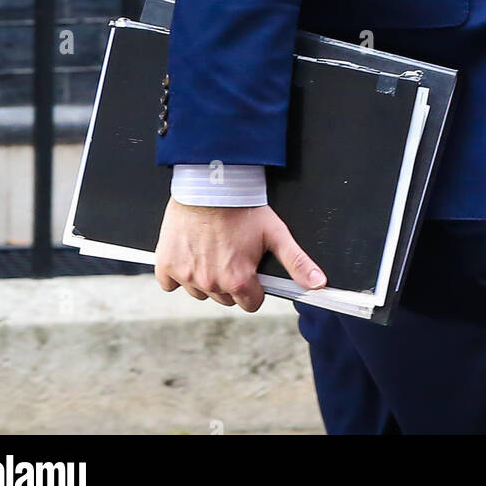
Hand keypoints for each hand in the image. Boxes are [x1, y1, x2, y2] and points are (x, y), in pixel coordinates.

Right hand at [154, 197, 326, 312]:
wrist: (209, 183)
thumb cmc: (243, 206)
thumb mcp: (276, 233)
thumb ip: (297, 262)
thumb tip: (319, 285)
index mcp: (238, 279)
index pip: (250, 303)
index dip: (252, 287)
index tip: (248, 268)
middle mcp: (211, 283)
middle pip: (224, 298)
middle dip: (229, 281)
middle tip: (229, 252)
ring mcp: (187, 276)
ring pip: (199, 292)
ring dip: (204, 277)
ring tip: (210, 247)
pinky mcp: (166, 265)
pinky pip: (170, 283)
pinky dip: (177, 272)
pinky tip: (188, 251)